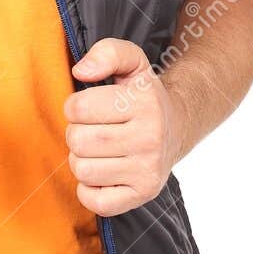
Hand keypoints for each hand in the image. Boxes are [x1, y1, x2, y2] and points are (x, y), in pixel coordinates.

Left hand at [63, 37, 183, 216]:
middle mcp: (150, 137)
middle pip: (78, 140)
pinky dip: (89, 189)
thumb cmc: (143, 96)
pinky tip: (103, 172)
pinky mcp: (144, 194)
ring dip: (81, 160)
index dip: (75, 106)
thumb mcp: (131, 62)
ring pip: (82, 170)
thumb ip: (107, 52)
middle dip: (77, 133)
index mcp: (144, 103)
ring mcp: (148, 170)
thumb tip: (80, 71)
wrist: (177, 127)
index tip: (90, 108)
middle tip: (94, 129)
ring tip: (99, 150)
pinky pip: (95, 201)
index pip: (78, 108)